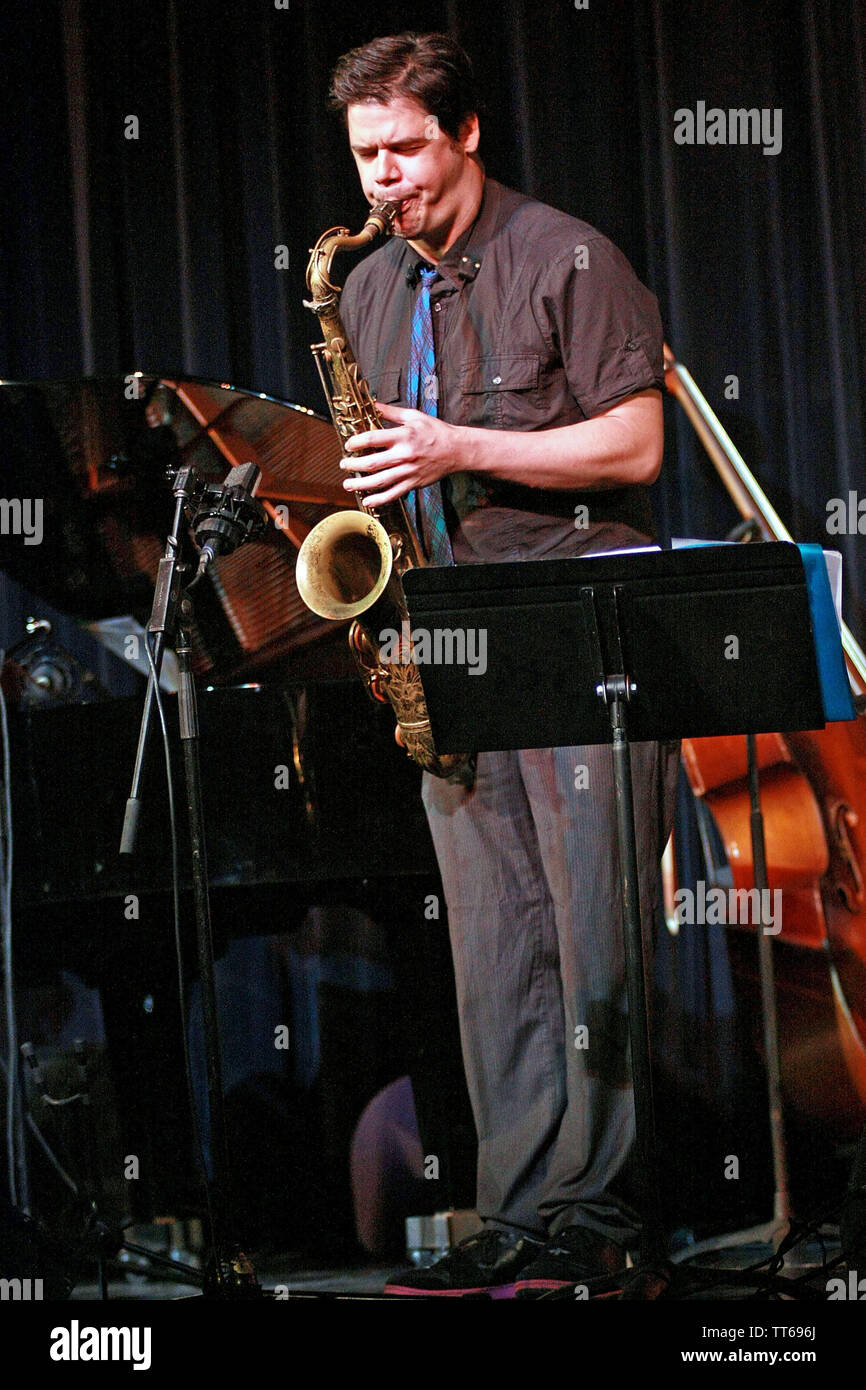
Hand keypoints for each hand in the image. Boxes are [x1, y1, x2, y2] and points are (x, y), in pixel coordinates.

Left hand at [341, 401, 463, 506]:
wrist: (456, 450)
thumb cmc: (435, 431)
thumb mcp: (414, 416)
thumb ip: (391, 413)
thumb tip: (373, 404)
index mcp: (403, 436)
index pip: (373, 439)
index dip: (357, 442)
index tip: (349, 445)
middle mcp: (405, 455)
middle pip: (373, 462)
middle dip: (354, 465)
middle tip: (343, 465)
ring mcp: (409, 471)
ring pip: (380, 481)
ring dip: (361, 484)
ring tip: (348, 484)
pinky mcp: (414, 483)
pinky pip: (394, 493)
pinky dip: (379, 498)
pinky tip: (367, 500)